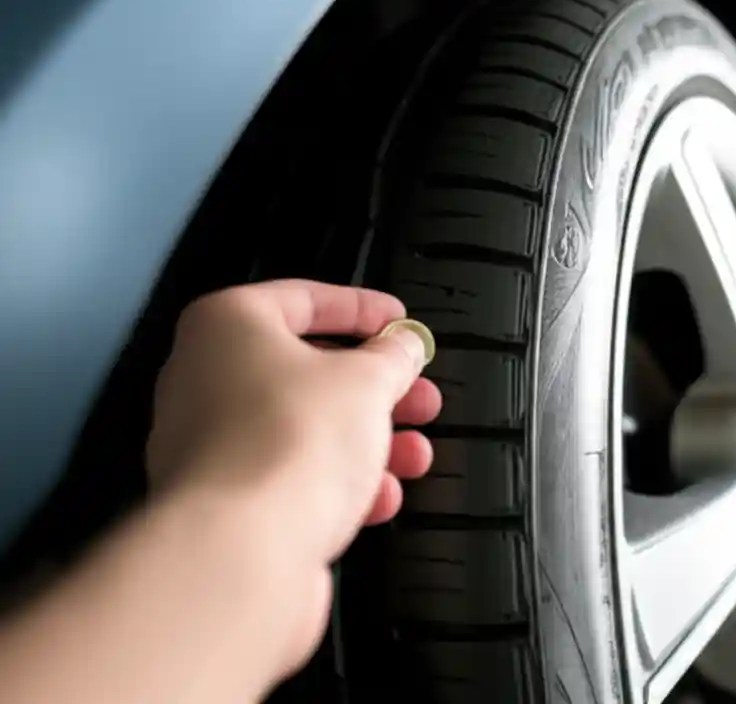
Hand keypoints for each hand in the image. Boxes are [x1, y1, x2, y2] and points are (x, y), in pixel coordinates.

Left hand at [145, 279, 440, 672]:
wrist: (241, 548)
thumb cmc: (293, 440)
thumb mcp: (369, 380)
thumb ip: (393, 356)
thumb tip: (403, 345)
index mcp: (227, 325)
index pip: (304, 299)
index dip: (363, 309)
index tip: (402, 324)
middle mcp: (204, 378)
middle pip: (307, 371)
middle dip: (376, 389)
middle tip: (420, 398)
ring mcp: (208, 445)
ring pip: (303, 430)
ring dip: (367, 442)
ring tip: (415, 456)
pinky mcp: (223, 503)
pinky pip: (288, 479)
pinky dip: (336, 485)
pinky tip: (378, 499)